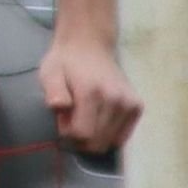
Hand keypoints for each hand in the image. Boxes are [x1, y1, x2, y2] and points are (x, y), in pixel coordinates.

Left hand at [38, 27, 141, 155]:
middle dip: (81, 139)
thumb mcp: (49, 74)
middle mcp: (116, 100)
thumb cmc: (66, 63)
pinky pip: (123, 137)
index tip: (62, 121)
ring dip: (95, 138)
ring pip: (111, 142)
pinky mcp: (137, 107)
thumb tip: (60, 107)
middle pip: (98, 142)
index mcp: (92, 93)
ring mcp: (130, 105)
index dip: (68, 134)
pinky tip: (99, 121)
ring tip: (85, 119)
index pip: (83, 134)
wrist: (90, 46)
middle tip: (72, 121)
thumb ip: (54, 93)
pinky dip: (109, 135)